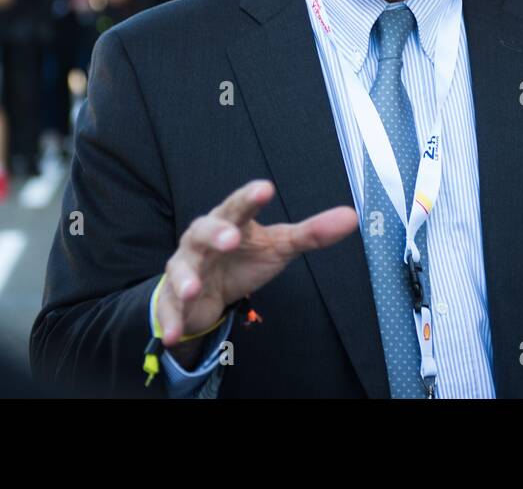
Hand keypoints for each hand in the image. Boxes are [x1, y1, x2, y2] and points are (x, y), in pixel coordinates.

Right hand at [155, 180, 355, 366]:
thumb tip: (352, 217)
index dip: (250, 197)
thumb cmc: (244, 257)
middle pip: (205, 231)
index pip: (239, 205)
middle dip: (216, 234)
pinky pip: (170, 308)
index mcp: (229, 220)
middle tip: (231, 238)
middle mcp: (202, 239)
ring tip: (195, 288)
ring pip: (182, 268)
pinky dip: (171, 321)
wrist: (206, 289)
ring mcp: (185, 268)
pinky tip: (173, 334)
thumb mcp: (279, 245)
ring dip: (186, 278)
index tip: (265, 189)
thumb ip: (312, 233)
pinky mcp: (174, 298)